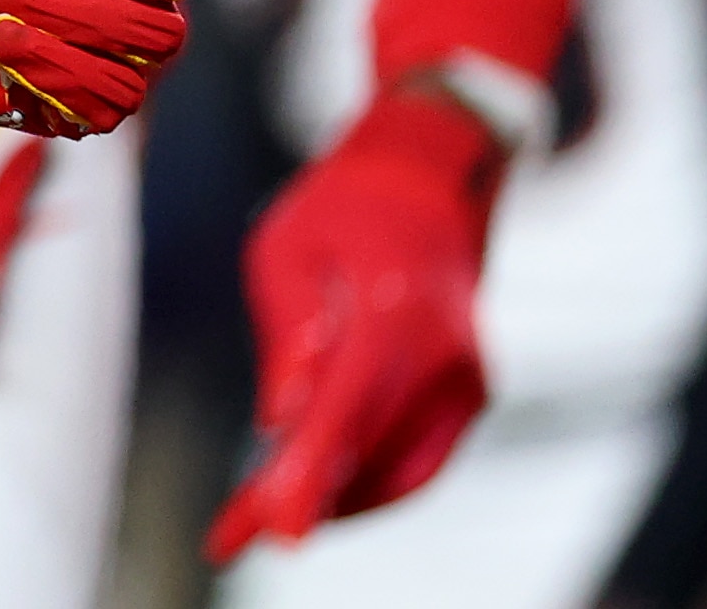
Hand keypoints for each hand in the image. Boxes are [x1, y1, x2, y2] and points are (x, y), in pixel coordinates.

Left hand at [206, 85, 501, 558]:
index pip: (349, 409)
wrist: (432, 173)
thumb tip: (281, 421)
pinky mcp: (472, 391)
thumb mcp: (287, 246)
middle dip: (304, 500)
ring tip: (257, 518)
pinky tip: (314, 488)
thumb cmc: (344, 204)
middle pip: (370, 449)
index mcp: (395, 306)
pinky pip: (419, 455)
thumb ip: (288, 334)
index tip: (277, 530)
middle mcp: (446, 351)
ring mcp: (469, 376)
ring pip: (400, 467)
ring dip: (332, 499)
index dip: (311, 476)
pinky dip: (368, 479)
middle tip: (235, 533)